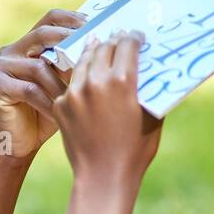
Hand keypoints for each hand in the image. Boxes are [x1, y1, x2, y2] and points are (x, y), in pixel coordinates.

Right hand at [0, 9, 86, 163]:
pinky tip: (61, 114)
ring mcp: (0, 66)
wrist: (20, 144)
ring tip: (78, 100)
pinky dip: (48, 103)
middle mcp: (11, 50)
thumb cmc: (47, 115)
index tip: (97, 26)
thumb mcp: (64, 85)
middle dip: (70, 43)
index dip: (74, 19)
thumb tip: (106, 47)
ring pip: (40, 67)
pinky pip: (29, 89)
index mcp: (28, 44)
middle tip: (92, 55)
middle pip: (44, 34)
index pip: (51, 19)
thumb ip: (74, 65)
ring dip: (61, 85)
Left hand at [52, 30, 162, 192]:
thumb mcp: (152, 117)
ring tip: (97, 46)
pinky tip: (84, 76)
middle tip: (117, 37)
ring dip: (93, 51)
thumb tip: (149, 72)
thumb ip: (147, 90)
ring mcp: (75, 93)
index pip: (127, 44)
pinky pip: (71, 84)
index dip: (133, 37)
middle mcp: (96, 81)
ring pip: (83, 60)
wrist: (103, 177)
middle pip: (104, 47)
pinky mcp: (61, 105)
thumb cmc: (136, 150)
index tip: (136, 36)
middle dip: (113, 40)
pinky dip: (80, 78)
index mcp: (122, 81)